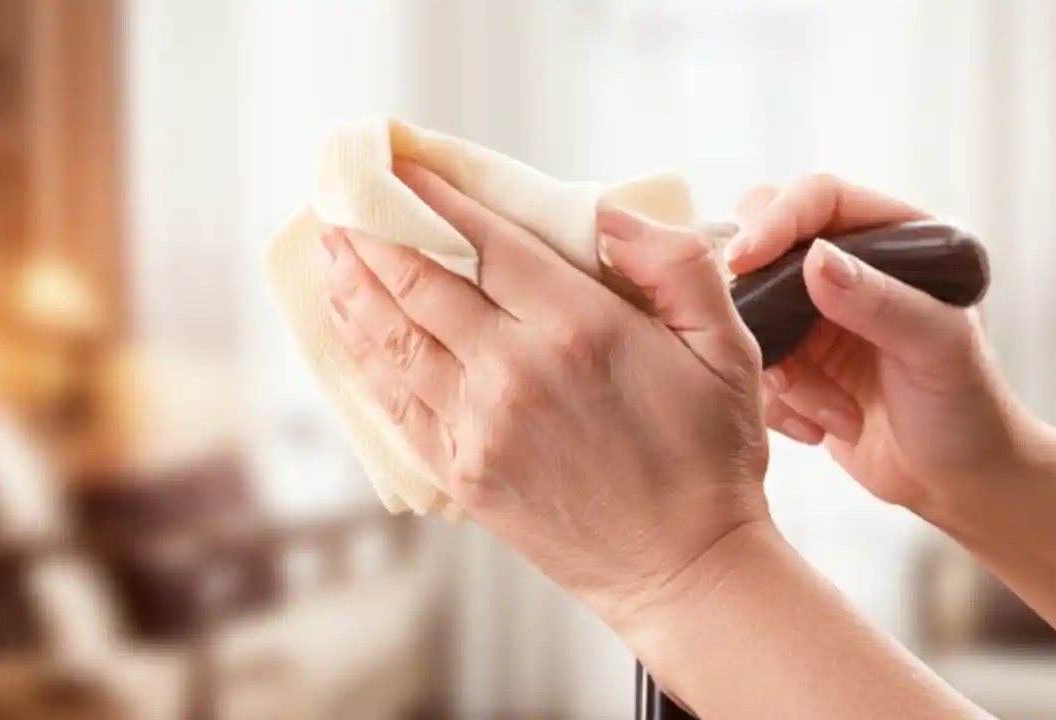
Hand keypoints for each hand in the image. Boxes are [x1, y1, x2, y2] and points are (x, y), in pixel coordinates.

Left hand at [320, 160, 768, 630]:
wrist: (683, 568)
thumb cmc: (708, 457)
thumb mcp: (726, 347)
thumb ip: (675, 265)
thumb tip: (608, 216)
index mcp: (578, 328)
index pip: (486, 244)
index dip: (436, 201)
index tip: (402, 169)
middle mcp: (514, 371)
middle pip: (422, 285)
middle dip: (375, 235)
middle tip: (343, 200)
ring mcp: (480, 426)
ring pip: (395, 340)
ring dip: (354, 288)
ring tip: (329, 250)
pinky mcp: (463, 472)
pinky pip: (396, 403)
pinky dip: (365, 357)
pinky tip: (349, 329)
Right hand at [619, 174, 1031, 520]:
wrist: (956, 482)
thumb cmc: (968, 412)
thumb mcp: (937, 352)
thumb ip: (881, 301)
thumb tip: (814, 257)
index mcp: (898, 240)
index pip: (820, 198)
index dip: (777, 219)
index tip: (746, 259)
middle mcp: (852, 268)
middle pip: (769, 239)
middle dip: (758, 294)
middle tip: (754, 335)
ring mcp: (817, 313)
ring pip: (751, 308)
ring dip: (781, 368)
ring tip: (833, 412)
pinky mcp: (794, 357)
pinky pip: (749, 359)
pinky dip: (776, 400)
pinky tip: (820, 429)